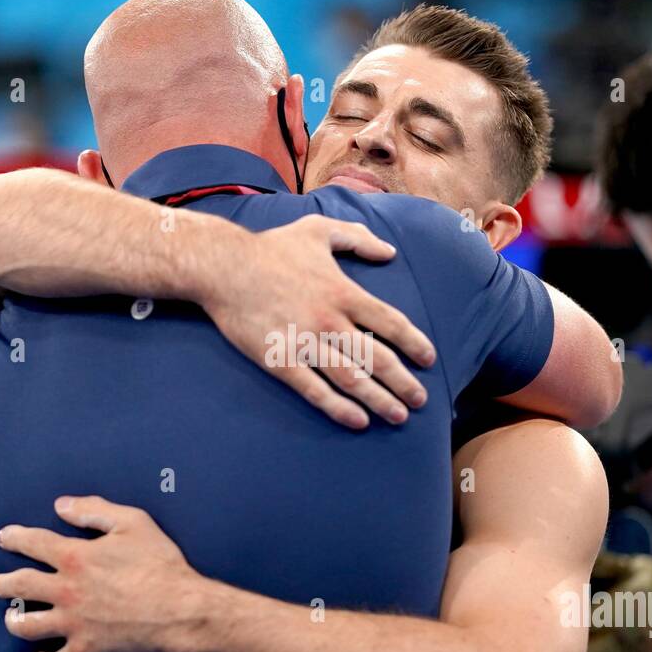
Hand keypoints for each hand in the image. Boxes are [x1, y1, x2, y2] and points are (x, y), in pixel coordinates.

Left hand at [0, 495, 204, 651]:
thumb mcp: (133, 523)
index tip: (5, 538)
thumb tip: (61, 506)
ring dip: (13, 621)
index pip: (32, 543)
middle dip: (3, 583)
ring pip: (25, 626)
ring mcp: (72, 624)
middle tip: (0, 582)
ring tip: (12, 619)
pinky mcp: (85, 651)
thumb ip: (94, 510)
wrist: (180, 611)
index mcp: (74, 557)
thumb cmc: (160, 564)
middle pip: (18, 586)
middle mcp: (65, 591)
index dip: (14, 538)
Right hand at [200, 214, 436, 428]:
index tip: (429, 359)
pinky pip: (315, 391)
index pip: (391, 323)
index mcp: (343, 292)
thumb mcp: (318, 230)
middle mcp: (330, 321)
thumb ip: (357, 237)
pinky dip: (339, 408)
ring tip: (398, 416)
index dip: (415, 343)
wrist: (223, 267)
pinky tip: (358, 421)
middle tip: (420, 400)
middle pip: (378, 358)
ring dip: (380, 401)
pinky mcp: (280, 361)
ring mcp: (305, 343)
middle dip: (404, 382)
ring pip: (352, 380)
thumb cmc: (271, 248)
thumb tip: (389, 251)